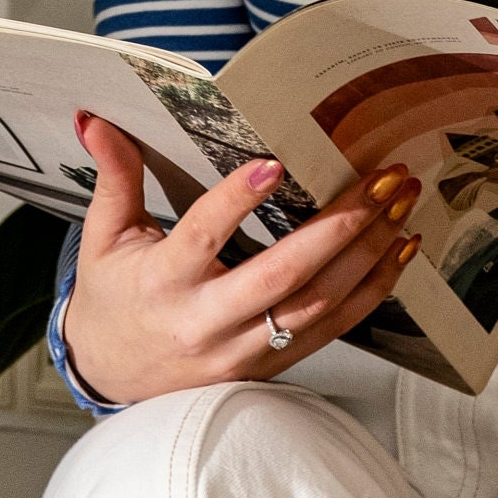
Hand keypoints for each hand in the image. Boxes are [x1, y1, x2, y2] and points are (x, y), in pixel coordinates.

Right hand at [61, 115, 420, 403]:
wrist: (110, 379)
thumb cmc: (112, 299)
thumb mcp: (103, 239)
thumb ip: (115, 177)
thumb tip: (95, 117)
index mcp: (164, 283)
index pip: (202, 237)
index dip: (236, 203)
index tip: (273, 164)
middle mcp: (206, 323)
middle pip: (281, 279)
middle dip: (338, 226)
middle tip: (381, 178)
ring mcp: (242, 352)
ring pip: (317, 306)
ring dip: (368, 253)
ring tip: (402, 201)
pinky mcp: (268, 367)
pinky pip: (331, 331)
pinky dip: (372, 291)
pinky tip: (401, 249)